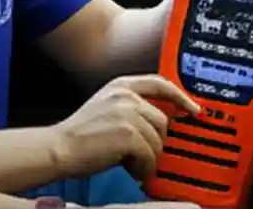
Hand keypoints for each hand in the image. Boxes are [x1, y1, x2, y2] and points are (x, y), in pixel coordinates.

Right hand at [51, 75, 201, 182]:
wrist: (59, 147)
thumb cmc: (80, 135)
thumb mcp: (106, 107)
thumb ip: (131, 107)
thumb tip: (159, 123)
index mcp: (121, 86)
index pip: (160, 83)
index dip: (180, 96)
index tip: (193, 110)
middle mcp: (126, 96)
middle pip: (162, 121)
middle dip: (156, 142)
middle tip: (140, 155)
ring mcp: (128, 113)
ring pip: (158, 141)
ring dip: (148, 158)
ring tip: (130, 163)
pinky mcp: (129, 134)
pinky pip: (150, 156)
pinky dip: (142, 168)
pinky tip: (129, 168)